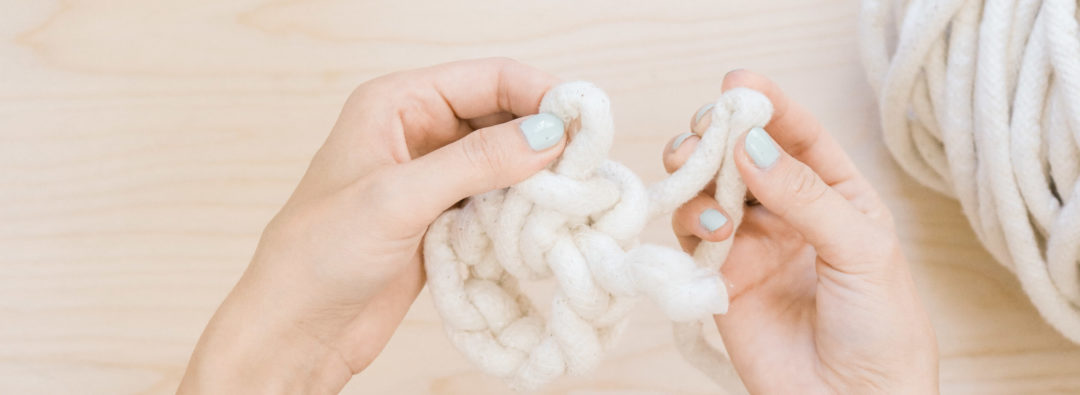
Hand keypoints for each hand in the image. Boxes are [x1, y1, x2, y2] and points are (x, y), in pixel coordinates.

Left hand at [178, 58, 564, 393]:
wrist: (296, 330)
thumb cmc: (318, 255)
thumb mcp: (397, 198)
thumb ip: (475, 162)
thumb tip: (550, 134)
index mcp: (396, 103)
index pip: (486, 78)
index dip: (539, 94)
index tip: (585, 123)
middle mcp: (417, 131)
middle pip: (502, 116)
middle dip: (545, 136)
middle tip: (588, 165)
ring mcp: (432, 177)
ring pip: (504, 159)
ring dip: (538, 176)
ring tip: (574, 196)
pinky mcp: (443, 218)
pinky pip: (496, 199)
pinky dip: (523, 207)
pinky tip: (544, 222)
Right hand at [665, 70, 937, 393]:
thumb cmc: (881, 328)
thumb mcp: (859, 249)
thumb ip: (804, 195)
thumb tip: (750, 144)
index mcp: (837, 195)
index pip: (799, 136)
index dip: (769, 105)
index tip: (737, 84)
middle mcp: (789, 213)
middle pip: (741, 155)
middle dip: (719, 134)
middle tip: (706, 132)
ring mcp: (752, 244)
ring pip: (708, 189)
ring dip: (697, 175)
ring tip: (701, 183)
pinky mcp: (720, 277)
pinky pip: (691, 234)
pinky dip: (689, 221)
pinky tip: (710, 232)